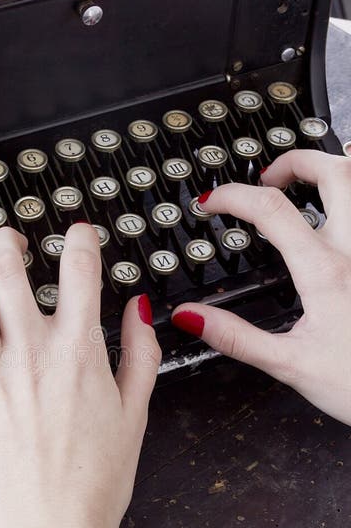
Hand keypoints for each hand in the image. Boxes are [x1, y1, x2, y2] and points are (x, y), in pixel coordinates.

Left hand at [0, 224, 160, 527]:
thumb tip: (140, 310)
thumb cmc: (92, 480)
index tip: (77, 234)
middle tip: (10, 241)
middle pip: (9, 268)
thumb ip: (141, 353)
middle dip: (7, 241)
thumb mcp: (135, 413)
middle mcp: (31, 351)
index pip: (80, 269)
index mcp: (79, 351)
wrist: (49, 527)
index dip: (79, 239)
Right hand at [172, 150, 350, 424]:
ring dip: (334, 168)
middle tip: (267, 177)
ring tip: (308, 181)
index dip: (233, 196)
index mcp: (325, 272)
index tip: (212, 203)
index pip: (271, 209)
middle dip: (294, 161)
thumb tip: (192, 317)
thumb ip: (236, 337)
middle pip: (332, 172)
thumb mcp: (289, 365)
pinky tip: (345, 207)